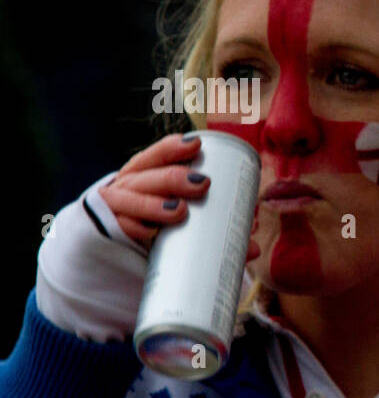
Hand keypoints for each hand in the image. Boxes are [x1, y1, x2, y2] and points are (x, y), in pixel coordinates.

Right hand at [99, 133, 259, 261]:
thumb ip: (209, 229)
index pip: (156, 155)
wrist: (108, 253)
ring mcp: (114, 209)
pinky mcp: (107, 233)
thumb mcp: (176, 220)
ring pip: (132, 200)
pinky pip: (120, 228)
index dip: (173, 147)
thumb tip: (252, 249)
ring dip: (154, 205)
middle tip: (202, 183)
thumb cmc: (152, 228)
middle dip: (174, 178)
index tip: (197, 144)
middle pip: (147, 177)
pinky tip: (150, 233)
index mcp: (143, 175)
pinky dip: (135, 229)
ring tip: (179, 211)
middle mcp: (126, 187)